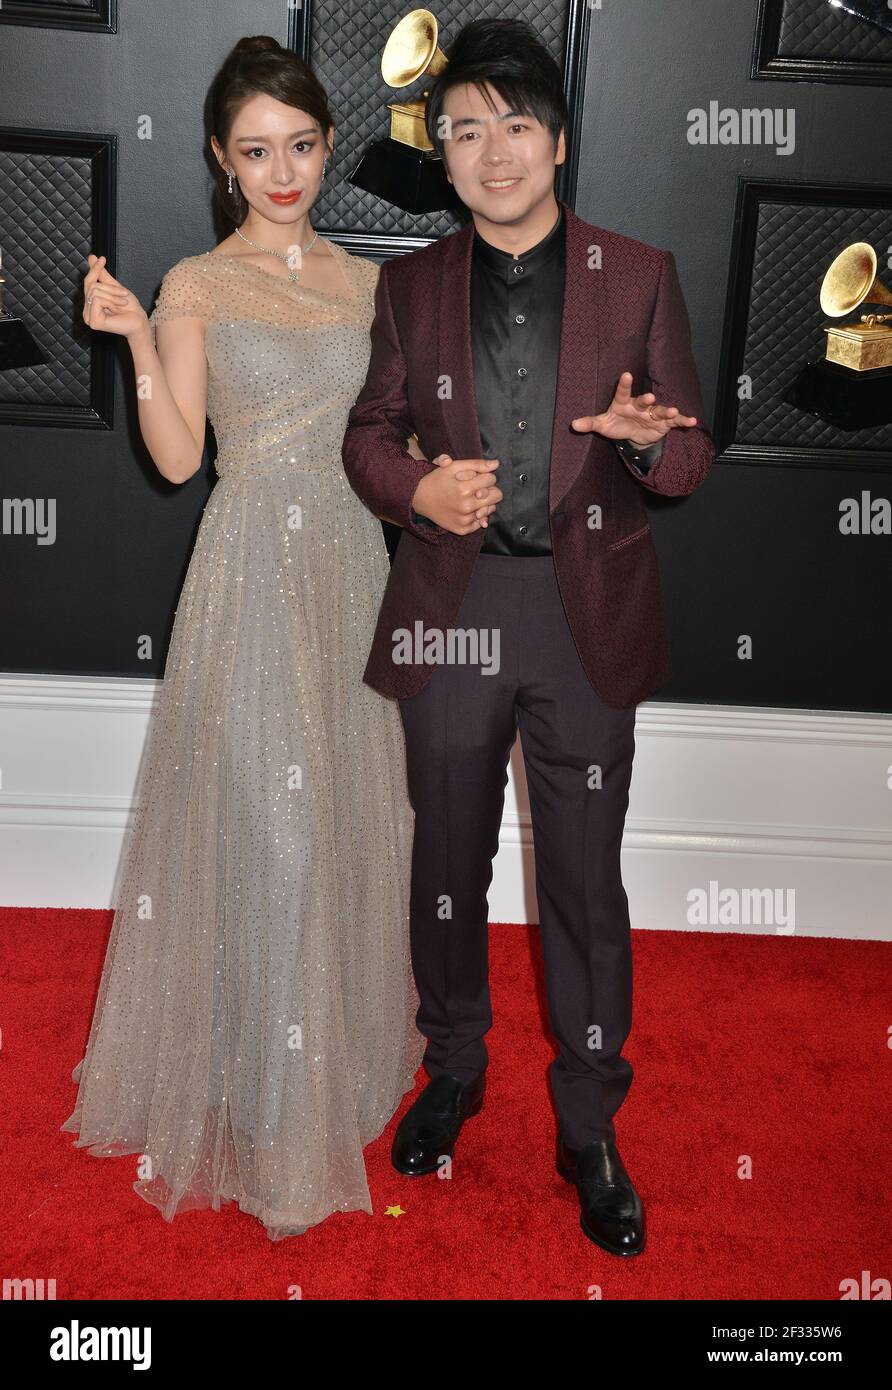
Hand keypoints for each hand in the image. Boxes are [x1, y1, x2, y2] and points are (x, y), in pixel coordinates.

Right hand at [83, 254, 148, 340]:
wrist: (140, 322)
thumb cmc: (129, 307)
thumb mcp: (115, 287)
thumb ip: (102, 275)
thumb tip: (91, 257)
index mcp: (91, 304)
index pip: (88, 282)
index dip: (95, 269)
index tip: (103, 258)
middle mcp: (87, 311)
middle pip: (91, 286)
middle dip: (110, 288)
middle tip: (124, 295)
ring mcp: (88, 318)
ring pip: (94, 292)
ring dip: (112, 295)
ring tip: (122, 303)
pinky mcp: (93, 322)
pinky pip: (97, 300)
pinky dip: (110, 301)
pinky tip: (117, 309)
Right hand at [432, 453, 501, 525]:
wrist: (418, 499)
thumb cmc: (436, 480)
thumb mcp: (453, 467)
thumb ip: (476, 464)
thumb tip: (496, 463)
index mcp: (464, 489)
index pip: (492, 479)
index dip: (485, 475)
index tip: (476, 477)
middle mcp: (466, 506)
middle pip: (497, 496)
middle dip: (489, 489)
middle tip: (477, 488)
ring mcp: (464, 520)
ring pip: (490, 509)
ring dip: (484, 502)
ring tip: (470, 498)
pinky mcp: (462, 529)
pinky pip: (481, 522)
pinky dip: (476, 515)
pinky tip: (466, 509)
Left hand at [571, 371, 696, 446]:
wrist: (633, 434)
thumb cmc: (617, 424)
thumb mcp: (603, 425)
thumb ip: (590, 423)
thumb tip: (573, 425)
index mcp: (624, 403)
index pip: (622, 392)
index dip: (624, 384)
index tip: (625, 374)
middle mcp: (640, 405)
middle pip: (644, 401)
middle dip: (647, 399)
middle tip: (649, 396)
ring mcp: (653, 413)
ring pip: (660, 410)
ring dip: (667, 411)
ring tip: (672, 411)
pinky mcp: (664, 423)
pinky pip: (674, 421)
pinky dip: (683, 421)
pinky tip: (692, 422)